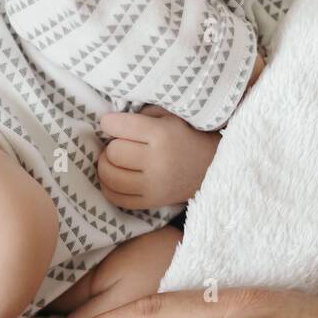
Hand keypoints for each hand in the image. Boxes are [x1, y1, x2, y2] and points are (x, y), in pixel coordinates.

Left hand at [98, 107, 220, 209]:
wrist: (210, 167)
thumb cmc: (185, 136)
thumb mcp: (169, 116)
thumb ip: (141, 115)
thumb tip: (110, 123)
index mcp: (162, 135)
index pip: (118, 126)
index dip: (109, 122)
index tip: (112, 123)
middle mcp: (157, 162)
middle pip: (113, 153)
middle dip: (111, 145)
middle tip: (118, 143)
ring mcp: (154, 186)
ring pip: (110, 177)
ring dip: (106, 166)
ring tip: (114, 161)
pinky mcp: (151, 202)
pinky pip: (116, 198)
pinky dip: (109, 187)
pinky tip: (116, 177)